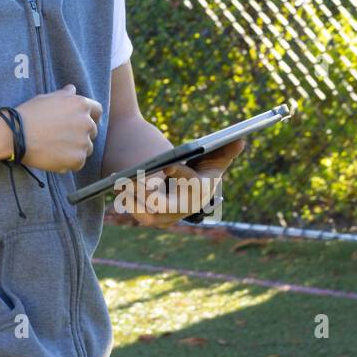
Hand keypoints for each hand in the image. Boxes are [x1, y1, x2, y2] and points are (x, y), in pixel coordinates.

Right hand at [15, 84, 101, 172]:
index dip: (90, 116)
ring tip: (56, 147)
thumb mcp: (47, 98)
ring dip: (76, 148)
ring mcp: (83, 142)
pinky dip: (69, 161)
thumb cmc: (30, 114)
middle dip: (81, 133)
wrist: (16, 135)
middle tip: (62, 137)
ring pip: (86, 148)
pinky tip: (54, 156)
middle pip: (92, 131)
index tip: (80, 122)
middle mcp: (86, 123)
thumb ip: (64, 95)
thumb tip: (72, 89)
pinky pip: (79, 162)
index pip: (97, 111)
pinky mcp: (78, 160)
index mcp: (81, 104)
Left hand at [116, 137, 247, 227]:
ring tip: (121, 182)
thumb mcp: (213, 157)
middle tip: (134, 178)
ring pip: (149, 215)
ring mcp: (168, 216)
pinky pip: (139, 214)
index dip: (182, 176)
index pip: (193, 186)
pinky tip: (115, 186)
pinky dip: (128, 202)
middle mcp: (186, 208)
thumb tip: (241, 140)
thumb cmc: (199, 165)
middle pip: (167, 207)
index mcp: (202, 191)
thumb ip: (226, 151)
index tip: (168, 165)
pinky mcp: (152, 216)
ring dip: (134, 200)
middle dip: (150, 195)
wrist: (184, 179)